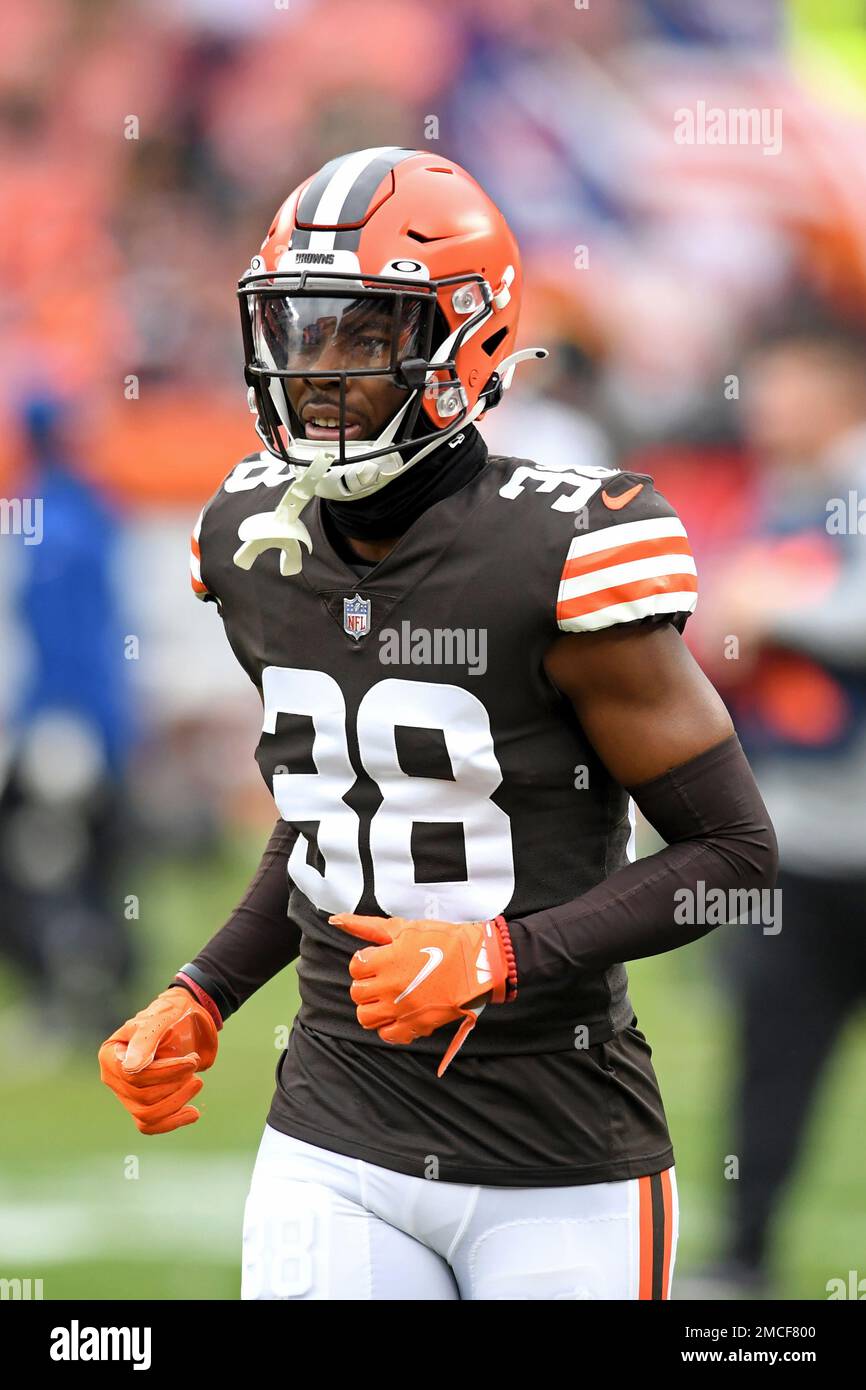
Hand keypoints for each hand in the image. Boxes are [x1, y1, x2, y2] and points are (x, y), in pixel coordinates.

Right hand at [98, 987, 218, 1133]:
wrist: (188, 1019)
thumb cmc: (172, 1014)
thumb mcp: (160, 1019)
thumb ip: (146, 1041)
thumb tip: (129, 1069)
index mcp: (111, 1055)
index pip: (134, 1076)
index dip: (165, 1073)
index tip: (192, 1061)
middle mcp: (115, 1078)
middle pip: (142, 1098)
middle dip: (175, 1084)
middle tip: (195, 1063)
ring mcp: (128, 1093)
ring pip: (147, 1115)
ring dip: (178, 1101)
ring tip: (198, 1082)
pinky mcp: (145, 1103)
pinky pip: (152, 1125)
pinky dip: (173, 1122)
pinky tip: (193, 1113)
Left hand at [329, 913, 510, 1075]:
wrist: (480, 962)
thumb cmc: (445, 940)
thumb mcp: (405, 927)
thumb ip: (367, 926)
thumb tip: (335, 920)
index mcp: (386, 960)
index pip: (355, 966)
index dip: (365, 962)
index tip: (379, 959)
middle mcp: (389, 986)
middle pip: (357, 993)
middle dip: (366, 985)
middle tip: (384, 978)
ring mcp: (402, 1009)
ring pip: (366, 1017)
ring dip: (372, 1008)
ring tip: (387, 998)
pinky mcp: (416, 1025)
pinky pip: (388, 1035)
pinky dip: (390, 1027)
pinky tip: (400, 1013)